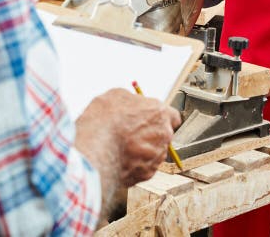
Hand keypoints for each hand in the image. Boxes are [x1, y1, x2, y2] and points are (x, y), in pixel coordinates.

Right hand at [75, 88, 181, 215]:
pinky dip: (133, 164)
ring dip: (141, 150)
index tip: (147, 118)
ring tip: (118, 147)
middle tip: (129, 133)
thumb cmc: (104, 120)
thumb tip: (131, 105)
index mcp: (159, 113)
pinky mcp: (147, 174)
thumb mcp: (115, 96)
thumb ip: (131, 101)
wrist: (96, 151)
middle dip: (149, 134)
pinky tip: (117, 158)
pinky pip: (143, 167)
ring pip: (153, 152)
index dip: (159, 117)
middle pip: (162, 135)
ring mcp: (157, 156)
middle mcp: (164, 135)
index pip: (173, 116)